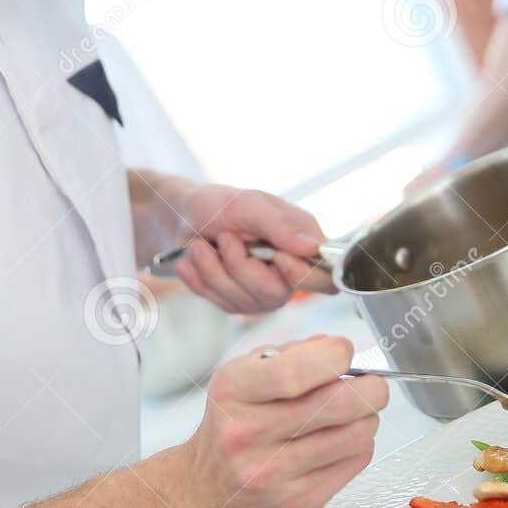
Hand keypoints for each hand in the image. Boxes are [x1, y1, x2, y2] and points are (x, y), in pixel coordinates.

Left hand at [172, 181, 333, 313]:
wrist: (181, 218)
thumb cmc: (218, 205)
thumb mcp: (247, 204)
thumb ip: (280, 225)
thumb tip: (313, 247)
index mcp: (302, 245)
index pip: (325, 279)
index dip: (304, 276)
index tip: (278, 257)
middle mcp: (287, 274)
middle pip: (276, 294)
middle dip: (240, 266)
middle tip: (223, 236)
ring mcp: (261, 292)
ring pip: (243, 301)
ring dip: (213, 269)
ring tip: (199, 245)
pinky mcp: (236, 303)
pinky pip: (220, 303)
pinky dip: (200, 279)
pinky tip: (193, 260)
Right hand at [172, 336, 389, 507]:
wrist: (206, 497)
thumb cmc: (231, 430)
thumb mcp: (241, 380)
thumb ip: (288, 355)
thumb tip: (336, 348)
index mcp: (234, 393)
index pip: (295, 370)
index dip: (335, 355)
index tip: (344, 352)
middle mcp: (249, 434)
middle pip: (338, 404)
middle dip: (371, 388)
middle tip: (372, 385)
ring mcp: (273, 474)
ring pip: (356, 435)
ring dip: (367, 419)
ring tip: (354, 415)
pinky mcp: (297, 504)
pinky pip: (354, 464)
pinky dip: (358, 447)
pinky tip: (340, 443)